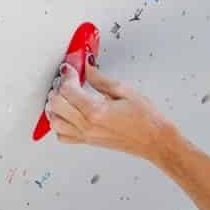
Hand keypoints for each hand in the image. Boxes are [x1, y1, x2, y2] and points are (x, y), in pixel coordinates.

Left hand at [43, 64, 176, 162]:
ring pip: (54, 122)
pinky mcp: (88, 141)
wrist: (155, 140)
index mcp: (96, 112)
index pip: (68, 90)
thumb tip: (87, 67)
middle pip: (55, 104)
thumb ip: (100, 79)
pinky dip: (59, 124)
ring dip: (55, 106)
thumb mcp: (125, 91)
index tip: (72, 67)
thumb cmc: (146, 119)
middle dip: (59, 87)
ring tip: (66, 95)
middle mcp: (87, 126)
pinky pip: (62, 136)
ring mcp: (86, 136)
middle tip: (70, 78)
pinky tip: (68, 113)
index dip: (68, 74)